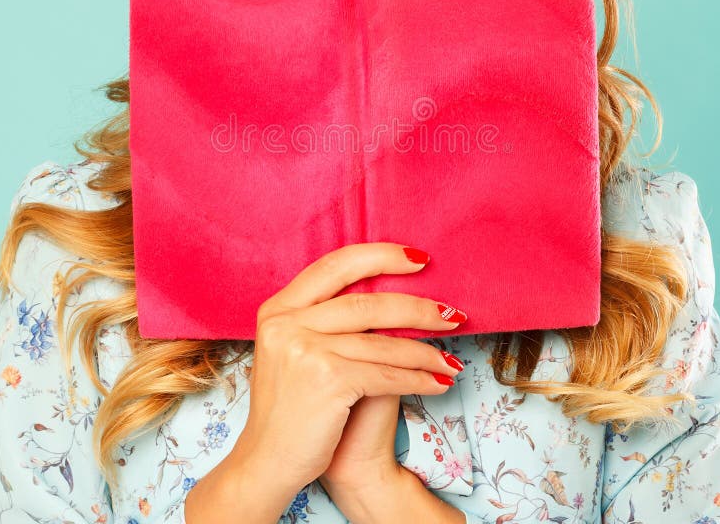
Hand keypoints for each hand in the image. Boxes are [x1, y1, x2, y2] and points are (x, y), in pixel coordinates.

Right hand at [233, 242, 467, 496]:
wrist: (268, 463)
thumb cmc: (290, 407)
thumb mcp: (292, 350)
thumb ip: (323, 319)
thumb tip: (385, 295)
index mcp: (278, 309)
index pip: (335, 267)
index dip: (380, 257)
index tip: (417, 259)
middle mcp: (287, 323)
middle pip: (365, 303)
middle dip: (416, 307)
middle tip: (451, 312)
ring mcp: (306, 350)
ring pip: (382, 341)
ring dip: (425, 351)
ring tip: (450, 358)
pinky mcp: (328, 380)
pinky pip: (386, 373)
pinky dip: (418, 378)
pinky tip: (438, 382)